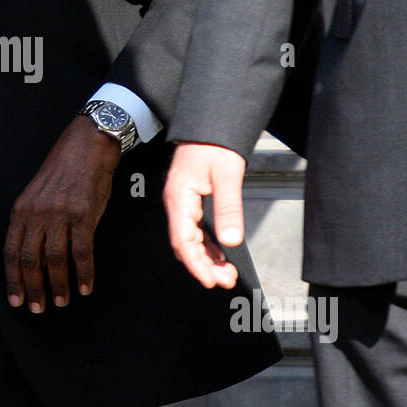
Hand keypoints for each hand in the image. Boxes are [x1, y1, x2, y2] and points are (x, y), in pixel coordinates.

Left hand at [4, 115, 120, 313]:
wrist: (86, 146)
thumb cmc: (63, 172)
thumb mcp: (36, 195)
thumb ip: (32, 223)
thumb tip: (35, 259)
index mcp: (21, 210)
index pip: (11, 252)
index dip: (13, 279)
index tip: (17, 300)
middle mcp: (37, 214)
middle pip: (31, 260)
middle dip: (34, 288)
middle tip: (39, 308)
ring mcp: (60, 215)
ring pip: (55, 260)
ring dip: (58, 285)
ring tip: (61, 301)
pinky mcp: (84, 215)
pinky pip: (82, 252)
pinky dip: (84, 273)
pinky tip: (85, 287)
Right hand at [163, 141, 245, 288]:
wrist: (209, 126)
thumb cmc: (214, 144)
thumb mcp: (227, 175)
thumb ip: (228, 208)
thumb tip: (230, 239)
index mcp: (179, 198)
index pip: (183, 241)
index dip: (196, 264)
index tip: (210, 280)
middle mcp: (176, 203)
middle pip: (185, 245)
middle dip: (203, 266)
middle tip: (224, 280)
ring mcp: (181, 203)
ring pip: (190, 240)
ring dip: (206, 258)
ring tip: (225, 272)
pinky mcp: (190, 202)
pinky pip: (195, 230)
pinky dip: (207, 246)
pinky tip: (219, 254)